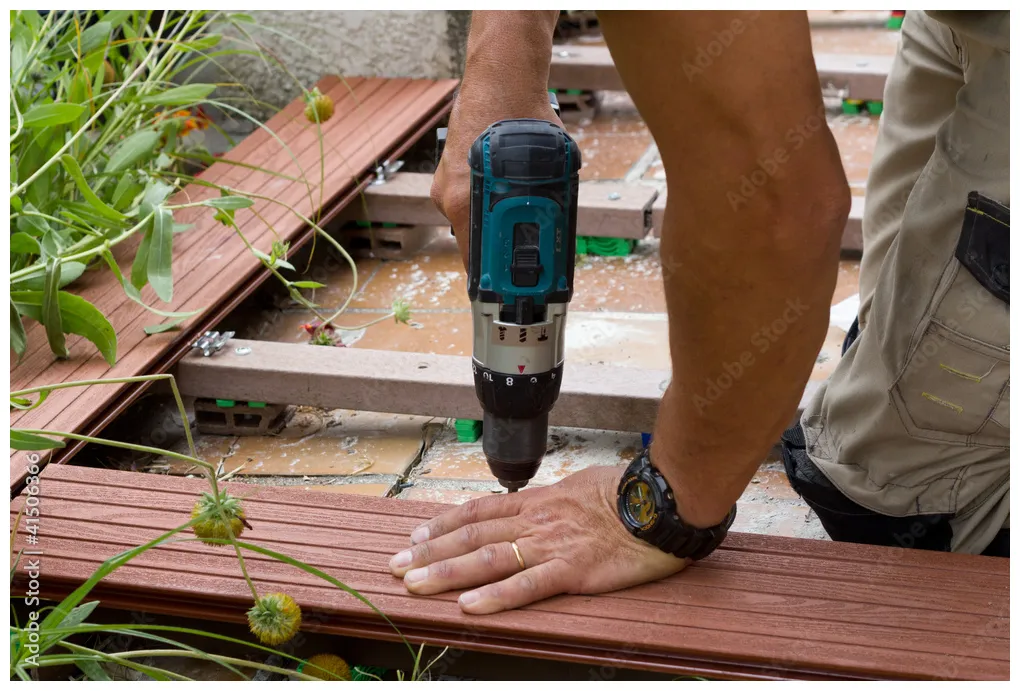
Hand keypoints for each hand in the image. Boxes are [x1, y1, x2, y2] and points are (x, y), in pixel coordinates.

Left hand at [388, 466, 687, 613]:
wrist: (661, 500)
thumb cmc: (628, 493)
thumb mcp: (580, 487)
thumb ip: (553, 500)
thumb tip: (537, 504)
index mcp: (538, 501)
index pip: (479, 511)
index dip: (443, 524)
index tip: (415, 535)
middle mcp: (536, 520)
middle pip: (472, 535)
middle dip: (429, 551)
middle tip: (396, 565)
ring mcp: (552, 545)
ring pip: (488, 559)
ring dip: (446, 572)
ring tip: (415, 583)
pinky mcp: (573, 569)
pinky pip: (527, 585)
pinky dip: (495, 596)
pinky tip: (470, 605)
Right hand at [430, 88, 561, 267]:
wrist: (500, 75)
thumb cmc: (521, 116)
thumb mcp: (547, 166)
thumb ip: (545, 200)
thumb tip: (556, 227)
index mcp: (462, 201)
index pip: (473, 258)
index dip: (493, 278)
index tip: (507, 292)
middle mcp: (447, 196)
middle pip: (474, 241)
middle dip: (500, 251)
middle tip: (525, 262)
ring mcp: (444, 183)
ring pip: (472, 218)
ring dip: (495, 222)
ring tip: (522, 217)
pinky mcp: (448, 170)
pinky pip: (469, 197)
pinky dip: (488, 199)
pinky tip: (507, 190)